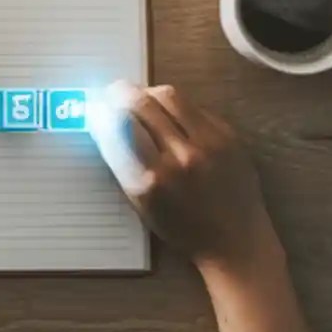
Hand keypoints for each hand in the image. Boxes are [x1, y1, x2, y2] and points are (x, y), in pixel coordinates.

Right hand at [89, 81, 278, 270]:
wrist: (236, 240)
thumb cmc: (181, 228)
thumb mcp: (141, 203)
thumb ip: (123, 164)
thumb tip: (105, 122)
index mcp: (149, 181)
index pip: (116, 129)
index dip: (102, 113)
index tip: (96, 107)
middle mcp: (178, 158)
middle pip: (140, 104)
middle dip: (120, 93)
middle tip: (113, 91)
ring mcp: (207, 143)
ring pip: (168, 96)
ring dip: (148, 92)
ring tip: (142, 97)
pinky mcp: (228, 135)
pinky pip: (194, 106)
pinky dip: (176, 106)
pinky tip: (172, 113)